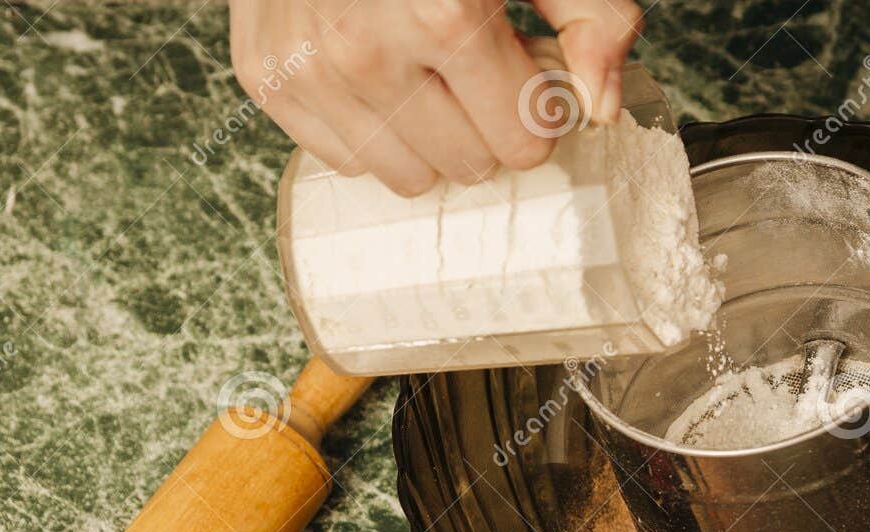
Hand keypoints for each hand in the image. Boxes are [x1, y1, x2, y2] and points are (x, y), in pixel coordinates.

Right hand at [230, 0, 642, 195]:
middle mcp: (366, 50)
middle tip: (473, 66)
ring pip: (408, 177)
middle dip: (485, 124)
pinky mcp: (266, 77)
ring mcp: (309, 68)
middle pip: (470, 165)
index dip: (535, 108)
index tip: (523, 70)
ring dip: (430, 137)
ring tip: (425, 71)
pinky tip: (376, 73)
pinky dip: (370, 128)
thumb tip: (602, 106)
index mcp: (444, 16)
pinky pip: (346, 160)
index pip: (523, 140)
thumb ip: (590, 17)